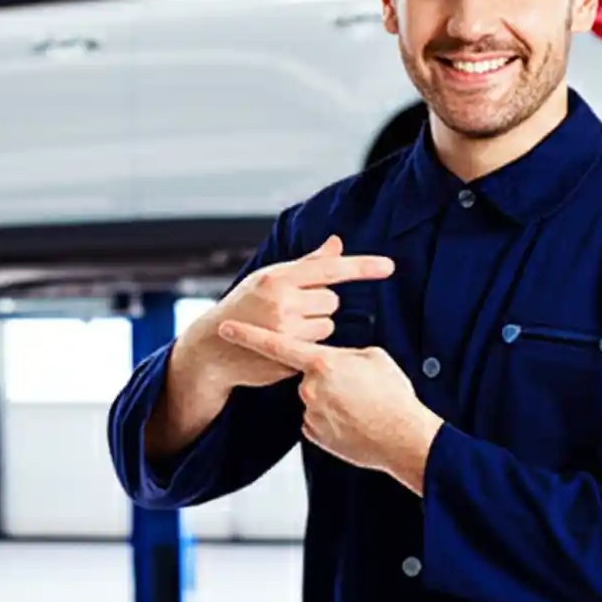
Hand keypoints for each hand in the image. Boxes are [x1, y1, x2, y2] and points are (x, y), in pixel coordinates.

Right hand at [180, 235, 394, 389]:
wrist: (212, 346)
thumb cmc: (243, 305)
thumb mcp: (268, 278)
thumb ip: (307, 264)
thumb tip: (337, 244)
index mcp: (278, 278)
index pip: (329, 269)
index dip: (362, 267)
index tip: (389, 266)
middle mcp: (283, 303)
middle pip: (331, 300)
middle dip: (319, 303)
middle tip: (293, 308)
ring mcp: (286, 332)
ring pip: (327, 324)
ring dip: (315, 325)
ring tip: (287, 326)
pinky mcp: (288, 357)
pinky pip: (317, 346)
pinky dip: (308, 344)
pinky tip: (286, 342)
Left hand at [217, 319, 444, 494]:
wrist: (403, 439)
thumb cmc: (393, 396)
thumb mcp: (375, 359)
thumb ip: (346, 354)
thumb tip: (338, 359)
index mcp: (322, 363)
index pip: (277, 345)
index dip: (249, 335)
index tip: (226, 328)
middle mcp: (309, 387)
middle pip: (308, 376)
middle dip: (329, 379)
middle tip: (361, 390)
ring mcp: (310, 413)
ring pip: (314, 399)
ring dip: (333, 401)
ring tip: (362, 408)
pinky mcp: (313, 435)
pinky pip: (317, 421)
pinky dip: (333, 421)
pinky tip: (355, 425)